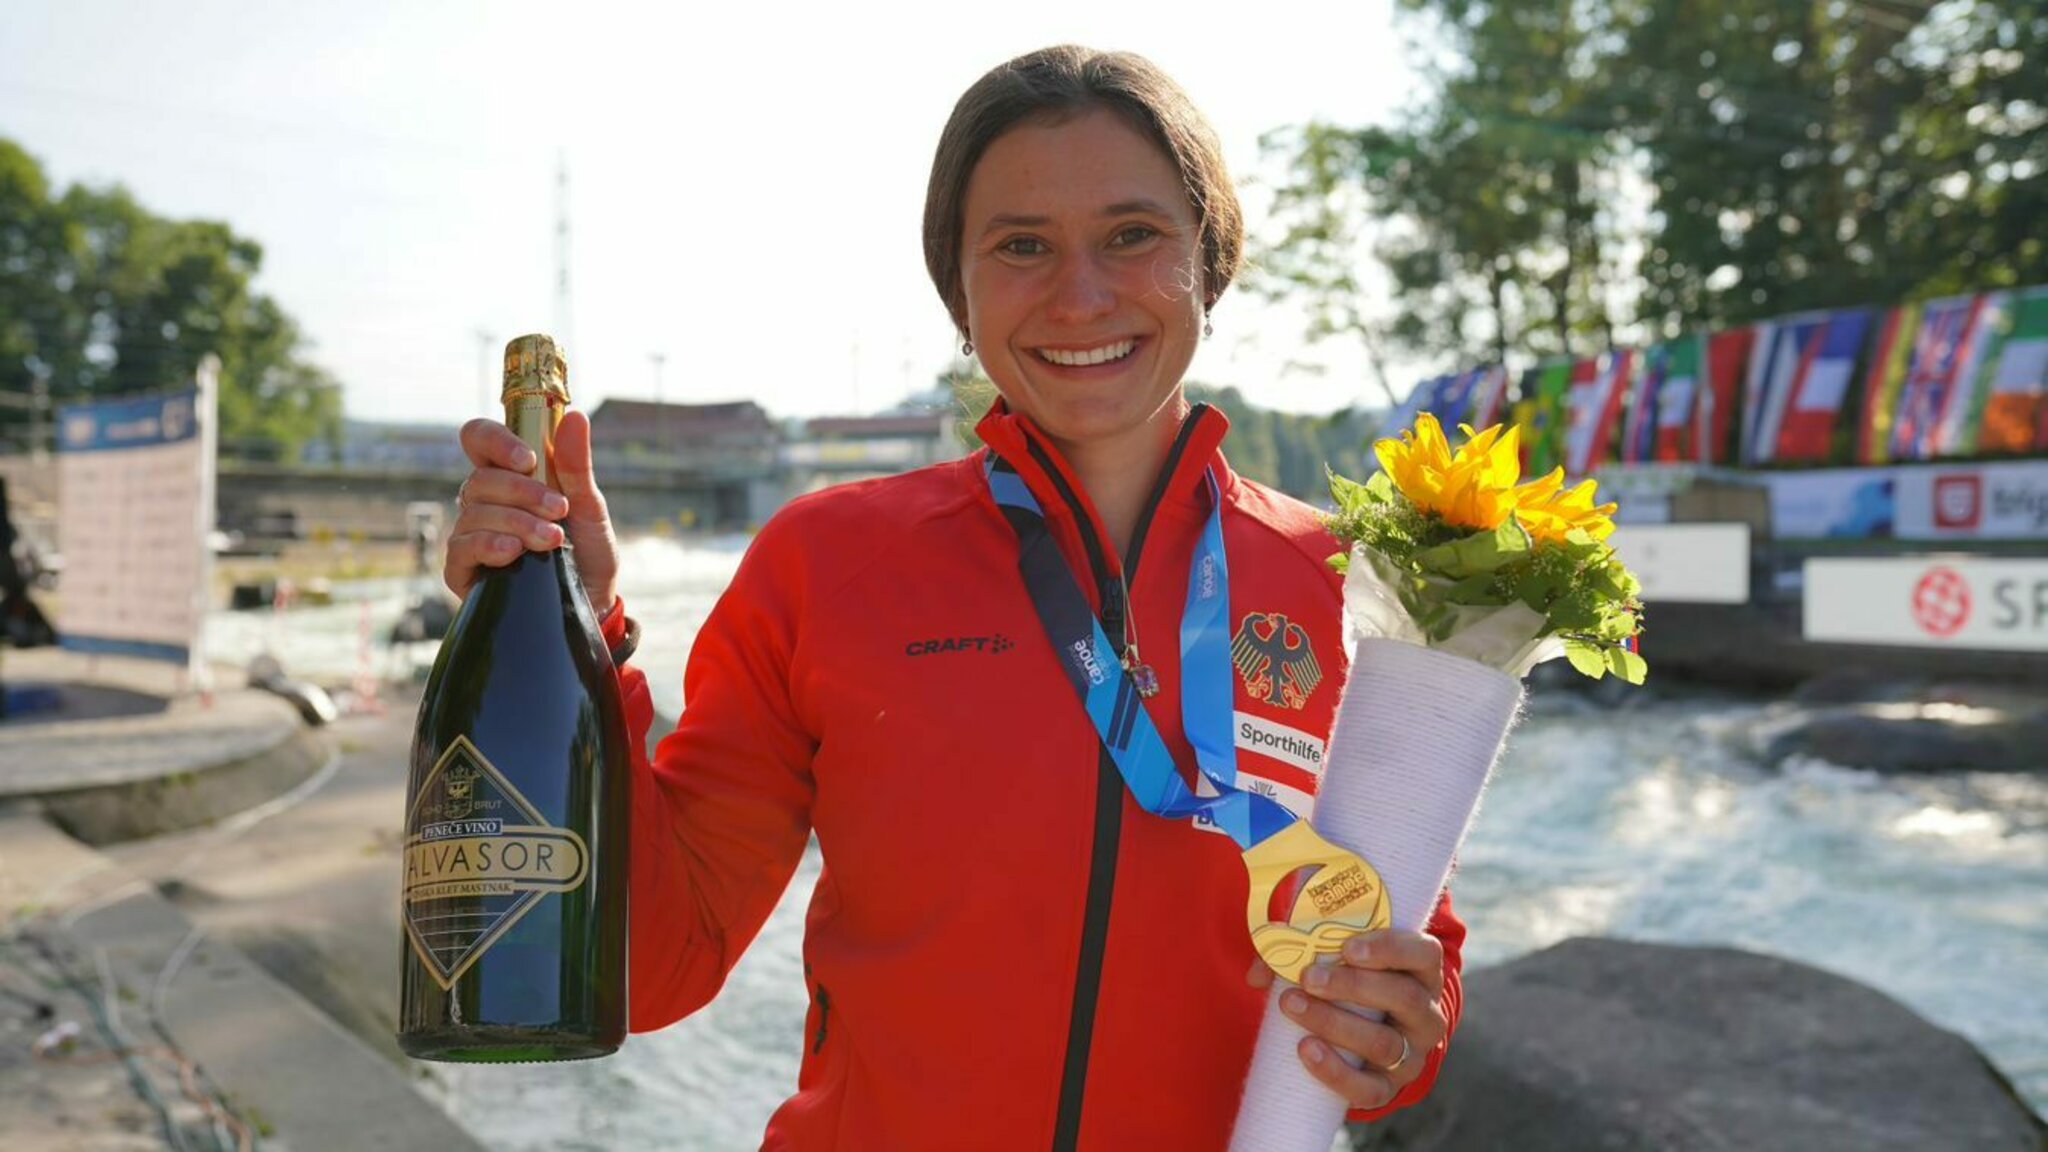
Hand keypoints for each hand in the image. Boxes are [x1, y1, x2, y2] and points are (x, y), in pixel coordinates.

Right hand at [445, 410, 619, 614]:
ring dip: (517, 523)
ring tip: (552, 541)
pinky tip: (513, 554)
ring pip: (474, 513)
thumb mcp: (591, 509)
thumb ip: (577, 467)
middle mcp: (484, 502)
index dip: (495, 441)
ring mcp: (471, 535)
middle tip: (559, 511)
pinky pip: (461, 548)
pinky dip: (489, 546)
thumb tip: (576, 418)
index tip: (528, 460)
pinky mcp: (464, 571)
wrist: (592, 603)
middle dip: (523, 493)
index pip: (479, 440)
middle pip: (480, 479)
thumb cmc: (588, 553)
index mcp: (509, 477)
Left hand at [1247, 928, 1447, 1109]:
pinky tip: (1305, 1049)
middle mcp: (1426, 1014)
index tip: (1347, 946)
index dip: (1390, 948)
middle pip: (1404, 997)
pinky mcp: (1390, 1087)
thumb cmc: (1350, 981)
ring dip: (1335, 1023)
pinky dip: (1336, 1072)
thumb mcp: (1337, 956)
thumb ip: (1299, 950)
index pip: (1424, 954)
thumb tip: (1258, 973)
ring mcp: (1412, 1054)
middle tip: (1308, 977)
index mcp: (1421, 972)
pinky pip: (1370, 1089)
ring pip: (1384, 1043)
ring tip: (1292, 1006)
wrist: (1363, 1036)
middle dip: (1352, 985)